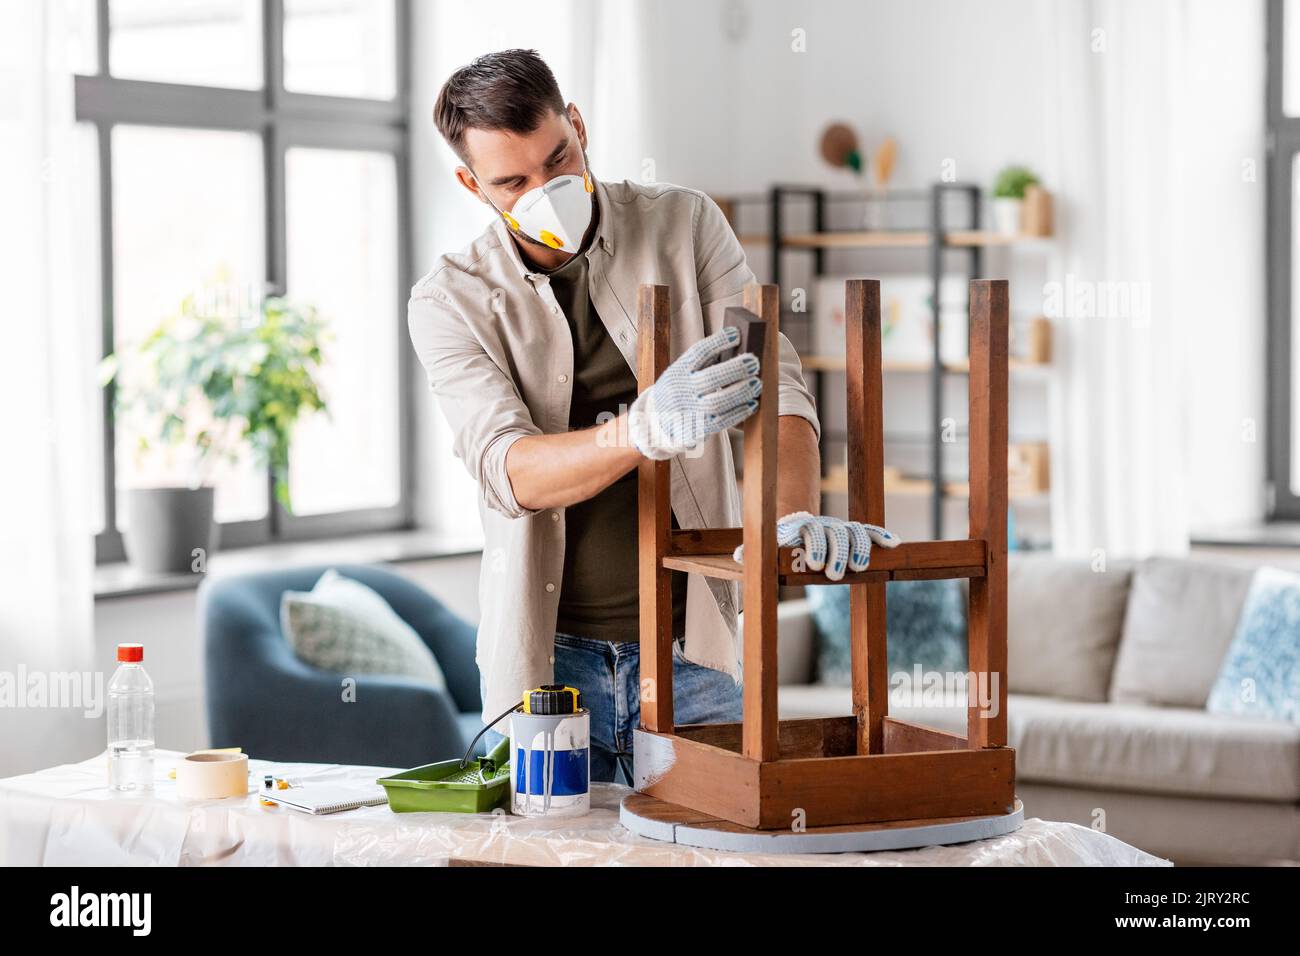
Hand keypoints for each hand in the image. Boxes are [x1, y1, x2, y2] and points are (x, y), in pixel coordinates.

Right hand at [627, 325, 760, 459]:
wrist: (656, 420)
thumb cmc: (680, 390)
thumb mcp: (682, 372)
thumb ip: (704, 362)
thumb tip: (738, 347)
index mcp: (679, 371)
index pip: (698, 353)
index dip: (717, 342)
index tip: (736, 334)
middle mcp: (682, 391)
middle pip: (710, 378)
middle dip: (735, 369)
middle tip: (754, 362)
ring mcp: (689, 411)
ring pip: (716, 402)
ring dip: (740, 392)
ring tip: (756, 383)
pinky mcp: (697, 429)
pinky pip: (720, 421)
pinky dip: (739, 412)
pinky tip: (752, 404)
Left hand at [732, 511, 901, 580]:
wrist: (797, 523)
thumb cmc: (780, 541)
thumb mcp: (767, 544)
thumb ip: (754, 551)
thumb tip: (738, 557)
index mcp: (802, 527)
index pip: (810, 531)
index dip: (814, 546)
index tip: (814, 564)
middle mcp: (823, 525)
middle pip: (834, 533)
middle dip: (836, 553)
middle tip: (834, 575)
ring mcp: (839, 528)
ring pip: (854, 533)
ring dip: (860, 549)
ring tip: (860, 568)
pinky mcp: (853, 533)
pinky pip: (868, 532)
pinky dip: (880, 536)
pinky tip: (893, 544)